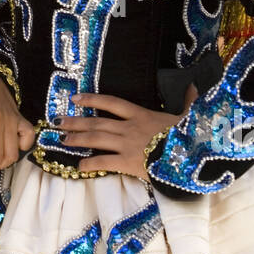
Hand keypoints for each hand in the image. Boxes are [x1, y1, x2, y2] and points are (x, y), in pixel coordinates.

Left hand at [55, 84, 197, 178]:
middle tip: (58, 122)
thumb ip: (189, 102)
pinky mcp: (127, 162)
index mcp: (141, 114)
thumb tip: (196, 88)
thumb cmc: (189, 135)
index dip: (92, 99)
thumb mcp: (189, 115)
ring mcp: (126, 144)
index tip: (75, 98)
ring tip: (62, 140)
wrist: (190, 154)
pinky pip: (103, 162)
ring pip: (96, 138)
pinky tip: (79, 166)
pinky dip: (90, 163)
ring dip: (77, 139)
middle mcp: (129, 127)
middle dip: (76, 122)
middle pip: (96, 121)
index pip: (111, 102)